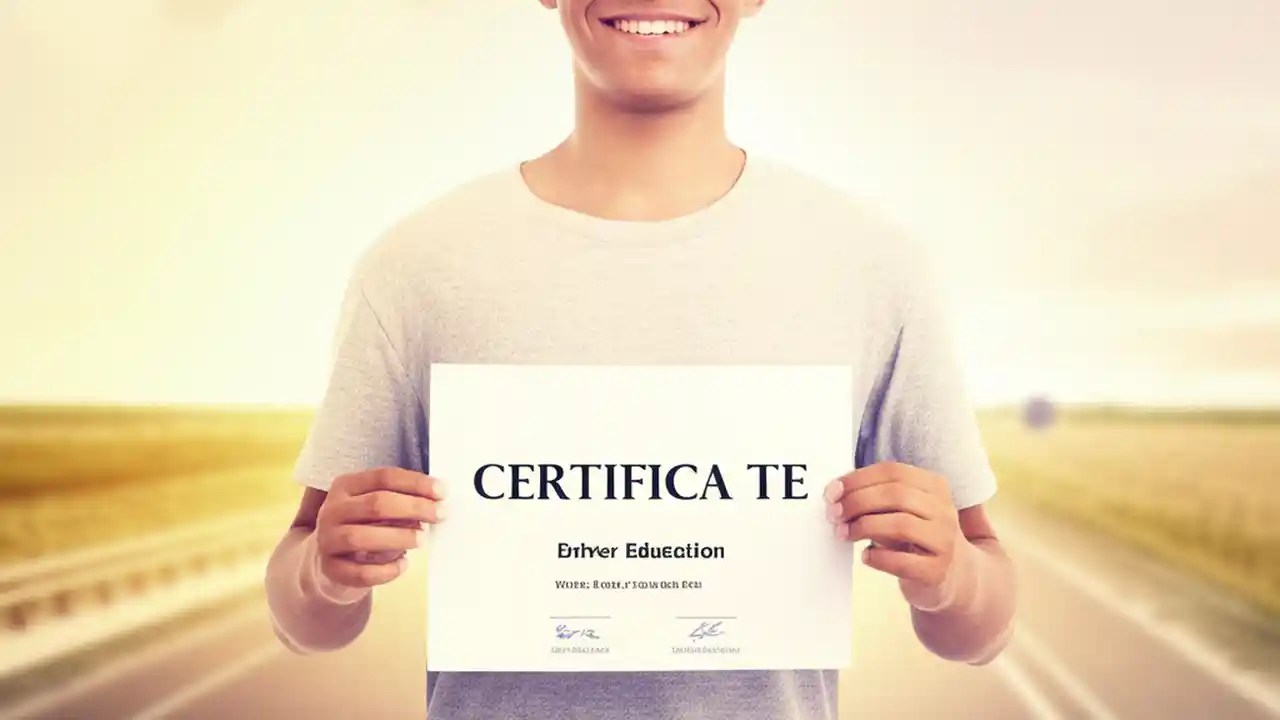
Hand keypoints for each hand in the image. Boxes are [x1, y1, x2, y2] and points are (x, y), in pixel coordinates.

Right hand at [314, 467, 446, 592]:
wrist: (333, 558)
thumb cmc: (365, 525)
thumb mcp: (377, 506)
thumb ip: (401, 500)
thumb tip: (435, 503)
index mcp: (346, 486)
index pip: (383, 477)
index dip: (415, 483)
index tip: (442, 492)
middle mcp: (332, 510)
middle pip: (375, 504)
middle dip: (413, 508)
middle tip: (440, 515)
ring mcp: (328, 540)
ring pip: (360, 537)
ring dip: (398, 537)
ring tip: (421, 539)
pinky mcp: (331, 569)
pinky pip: (359, 573)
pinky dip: (385, 571)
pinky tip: (403, 564)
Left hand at [824, 461, 963, 610]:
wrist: (950, 577)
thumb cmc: (913, 537)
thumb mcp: (899, 511)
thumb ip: (874, 499)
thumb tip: (835, 493)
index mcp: (933, 486)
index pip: (892, 471)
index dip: (857, 479)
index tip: (831, 492)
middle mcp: (944, 510)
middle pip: (895, 494)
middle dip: (857, 502)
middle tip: (833, 514)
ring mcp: (944, 541)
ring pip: (900, 524)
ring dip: (863, 527)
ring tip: (843, 533)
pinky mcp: (937, 571)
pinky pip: (902, 561)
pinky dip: (877, 557)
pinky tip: (866, 557)